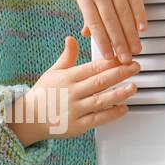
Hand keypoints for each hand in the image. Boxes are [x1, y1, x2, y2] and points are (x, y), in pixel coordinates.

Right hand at [8, 36, 140, 145]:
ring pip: (101, 100)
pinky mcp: (77, 126)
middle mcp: (72, 93)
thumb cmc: (42, 94)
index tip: (124, 57)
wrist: (29, 118)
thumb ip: (66, 57)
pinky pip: (97, 119)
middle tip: (135, 67)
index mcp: (67, 78)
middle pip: (99, 81)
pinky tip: (123, 108)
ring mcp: (75, 110)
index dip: (110, 62)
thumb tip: (72, 38)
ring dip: (119, 93)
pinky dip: (111, 114)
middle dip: (120, 73)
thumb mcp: (52, 72)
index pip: (92, 67)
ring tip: (133, 88)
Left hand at [74, 0, 148, 62]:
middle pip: (111, 21)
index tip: (109, 57)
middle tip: (126, 59)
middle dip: (120, 43)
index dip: (103, 42)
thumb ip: (87, 13)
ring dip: (131, 34)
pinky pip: (136, 0)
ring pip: (125, 13)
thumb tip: (86, 35)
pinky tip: (143, 29)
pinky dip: (140, 16)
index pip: (95, 24)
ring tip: (136, 48)